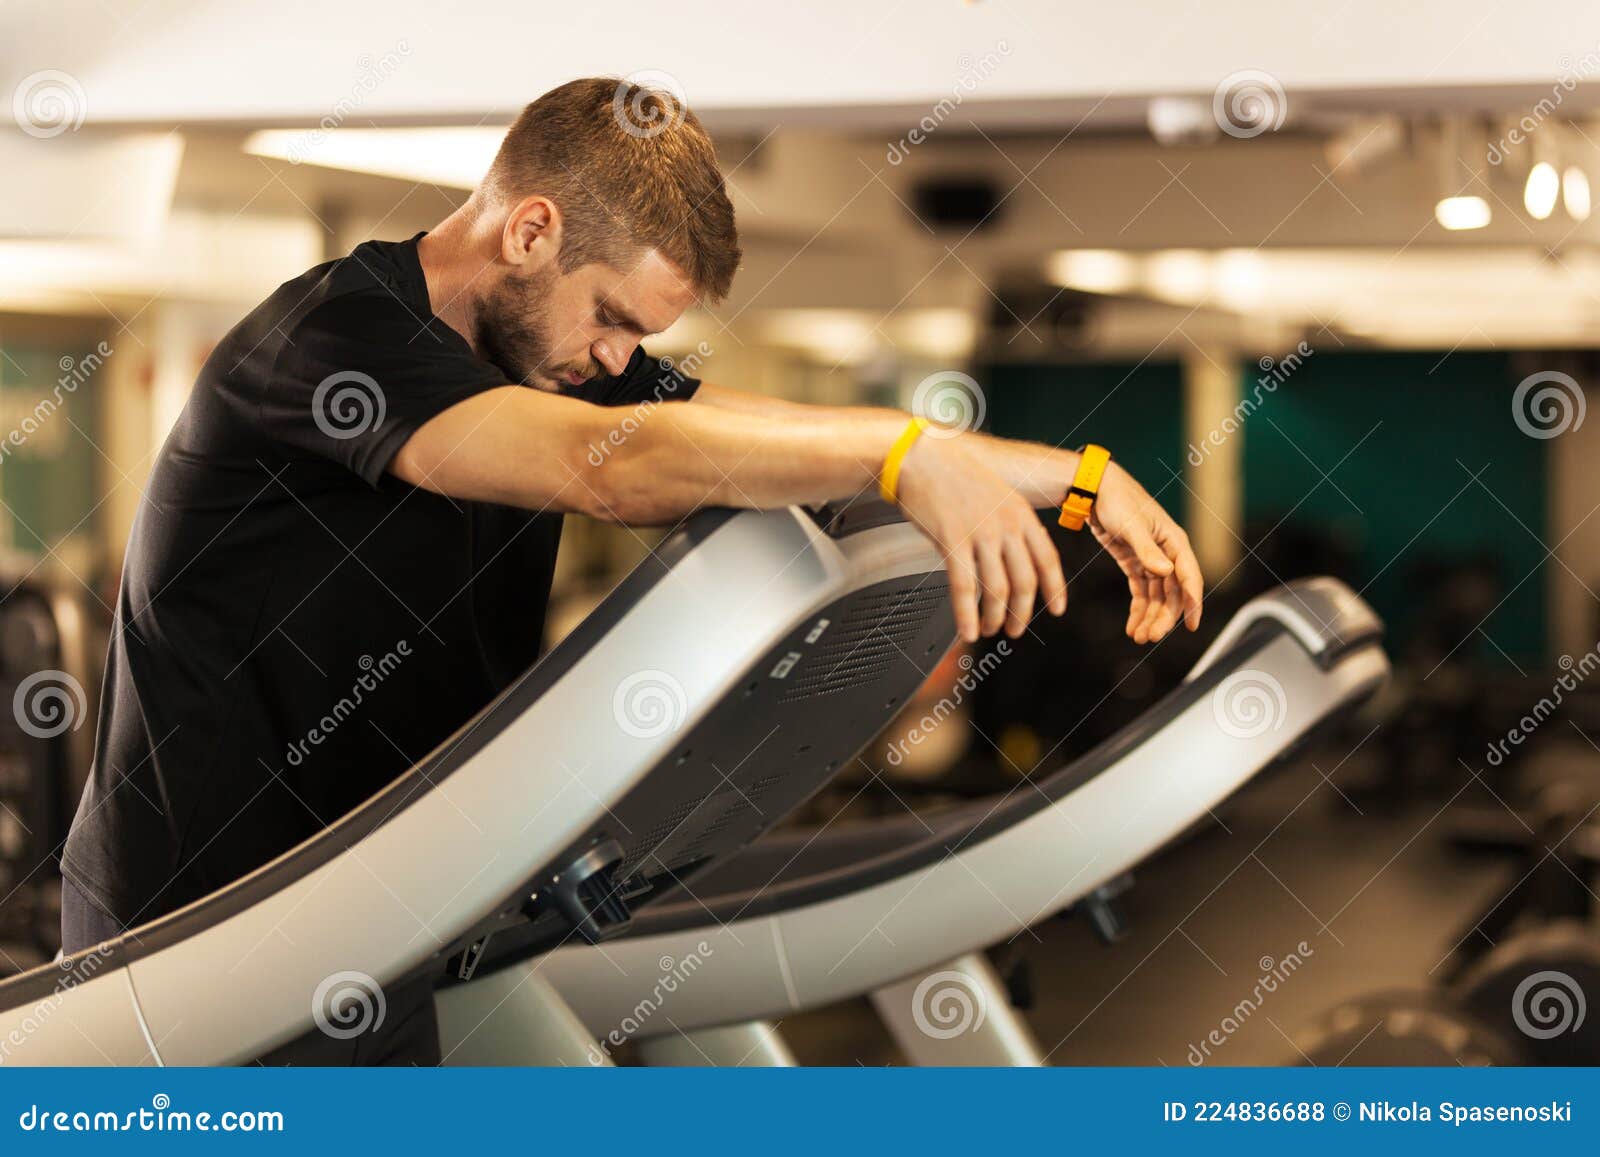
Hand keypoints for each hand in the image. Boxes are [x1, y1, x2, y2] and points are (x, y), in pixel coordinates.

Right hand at [897, 435, 1067, 642]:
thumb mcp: (996, 495)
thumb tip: (1013, 563)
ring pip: (996, 590)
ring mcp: (979, 532)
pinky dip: (967, 616)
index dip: (1055, 589)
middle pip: (1024, 581)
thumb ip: (1009, 526)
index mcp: (1020, 513)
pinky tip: (967, 629)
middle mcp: (1005, 524)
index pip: (1048, 559)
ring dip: (995, 618)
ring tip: (990, 629)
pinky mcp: (952, 540)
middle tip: (1015, 629)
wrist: (920, 457)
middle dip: (1022, 613)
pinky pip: (965, 588)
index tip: (1056, 609)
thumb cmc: (952, 475)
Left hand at [1088, 461, 1203, 642]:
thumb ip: (1148, 550)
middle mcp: (1167, 552)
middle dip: (1163, 617)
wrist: (1094, 489)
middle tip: (1150, 637)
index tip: (1192, 625)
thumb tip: (1165, 572)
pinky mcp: (1135, 562)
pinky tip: (1132, 625)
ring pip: (1157, 596)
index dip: (1192, 602)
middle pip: (1172, 592)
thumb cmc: (1118, 500)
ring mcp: (1152, 559)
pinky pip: (1142, 591)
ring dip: (1150, 617)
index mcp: (1174, 542)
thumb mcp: (1132, 525)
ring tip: (1139, 637)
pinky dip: (1138, 609)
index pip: (1189, 577)